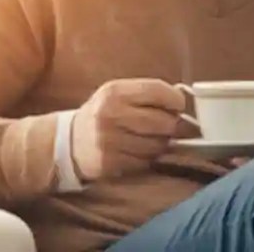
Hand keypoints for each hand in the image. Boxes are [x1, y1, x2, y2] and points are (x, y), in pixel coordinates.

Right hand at [71, 79, 193, 180]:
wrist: (69, 141)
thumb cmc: (102, 115)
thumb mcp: (117, 94)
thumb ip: (147, 94)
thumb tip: (184, 100)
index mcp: (115, 91)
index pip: (159, 90)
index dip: (176, 100)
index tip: (177, 106)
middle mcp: (112, 114)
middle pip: (165, 122)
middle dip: (172, 125)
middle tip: (166, 126)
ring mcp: (111, 141)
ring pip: (159, 145)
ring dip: (161, 144)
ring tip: (148, 138)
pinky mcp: (112, 163)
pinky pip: (146, 162)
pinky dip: (148, 158)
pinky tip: (137, 151)